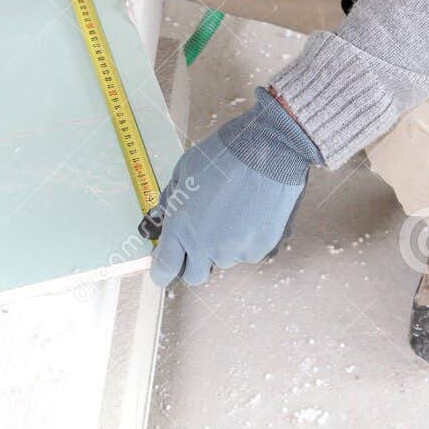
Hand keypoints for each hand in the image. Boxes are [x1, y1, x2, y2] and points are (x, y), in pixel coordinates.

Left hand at [143, 86, 322, 286]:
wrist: (267, 152)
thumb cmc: (224, 155)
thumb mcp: (185, 170)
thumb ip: (170, 200)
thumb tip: (160, 218)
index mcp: (181, 226)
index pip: (163, 269)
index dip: (162, 271)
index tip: (165, 266)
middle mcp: (204, 245)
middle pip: (193, 276)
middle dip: (193, 262)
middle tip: (201, 237)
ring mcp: (233, 251)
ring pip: (222, 261)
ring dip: (222, 246)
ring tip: (233, 212)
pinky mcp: (258, 249)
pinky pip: (246, 252)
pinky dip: (245, 239)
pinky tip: (250, 213)